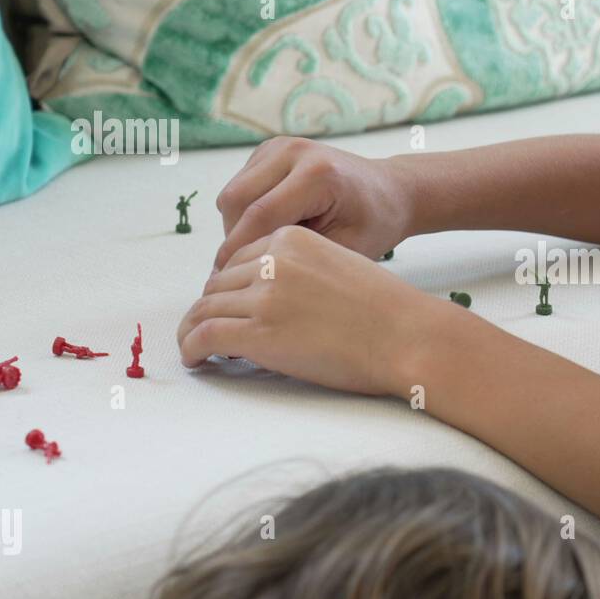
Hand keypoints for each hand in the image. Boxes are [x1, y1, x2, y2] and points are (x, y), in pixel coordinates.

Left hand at [179, 225, 441, 395]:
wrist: (408, 335)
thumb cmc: (388, 312)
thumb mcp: (341, 268)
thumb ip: (303, 274)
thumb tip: (276, 304)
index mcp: (292, 239)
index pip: (239, 258)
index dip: (228, 286)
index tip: (223, 304)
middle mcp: (272, 261)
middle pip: (219, 283)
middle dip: (210, 308)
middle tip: (206, 330)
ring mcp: (263, 295)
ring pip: (205, 309)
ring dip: (195, 330)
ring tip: (195, 347)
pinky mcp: (258, 331)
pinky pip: (204, 336)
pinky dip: (192, 348)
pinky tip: (195, 359)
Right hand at [212, 136, 416, 271]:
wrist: (390, 190)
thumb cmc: (375, 223)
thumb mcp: (346, 250)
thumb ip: (299, 257)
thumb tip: (249, 271)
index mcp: (317, 174)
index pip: (261, 215)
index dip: (239, 251)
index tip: (228, 280)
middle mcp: (293, 151)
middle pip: (236, 200)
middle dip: (235, 238)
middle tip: (251, 268)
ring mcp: (278, 146)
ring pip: (232, 194)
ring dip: (238, 225)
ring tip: (271, 247)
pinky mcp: (269, 151)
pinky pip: (240, 187)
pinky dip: (246, 212)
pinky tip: (275, 227)